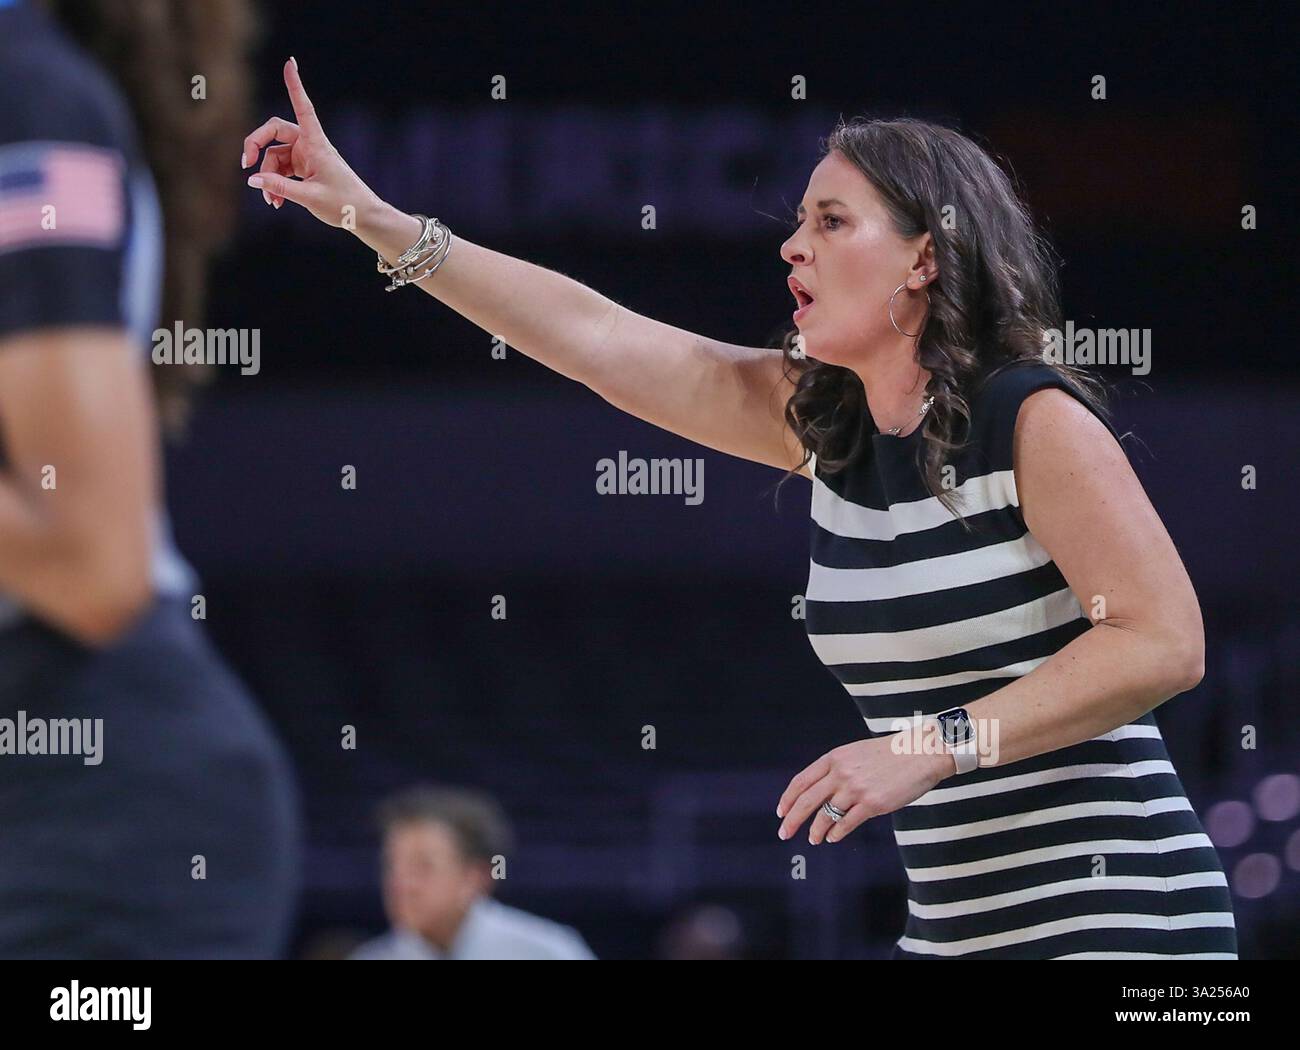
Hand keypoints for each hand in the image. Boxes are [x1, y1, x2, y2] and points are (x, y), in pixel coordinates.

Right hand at [241, 57, 380, 228]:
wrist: (362, 217)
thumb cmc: (344, 205)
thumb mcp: (309, 197)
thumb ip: (279, 187)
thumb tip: (250, 178)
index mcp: (317, 143)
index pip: (303, 108)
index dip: (295, 85)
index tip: (289, 62)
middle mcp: (309, 145)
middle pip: (274, 131)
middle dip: (256, 146)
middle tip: (245, 164)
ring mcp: (305, 156)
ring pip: (274, 156)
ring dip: (267, 177)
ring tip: (271, 200)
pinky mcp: (304, 168)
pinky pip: (281, 170)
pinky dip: (275, 185)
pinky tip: (275, 202)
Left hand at [775, 734, 952, 844]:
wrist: (920, 754)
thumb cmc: (889, 755)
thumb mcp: (855, 753)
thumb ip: (837, 769)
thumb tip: (820, 791)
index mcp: (834, 758)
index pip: (801, 781)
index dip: (788, 799)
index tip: (781, 812)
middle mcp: (841, 773)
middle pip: (807, 800)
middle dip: (792, 819)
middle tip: (783, 833)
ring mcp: (856, 789)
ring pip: (825, 815)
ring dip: (815, 830)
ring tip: (812, 839)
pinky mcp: (873, 804)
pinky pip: (847, 823)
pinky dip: (835, 833)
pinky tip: (831, 838)